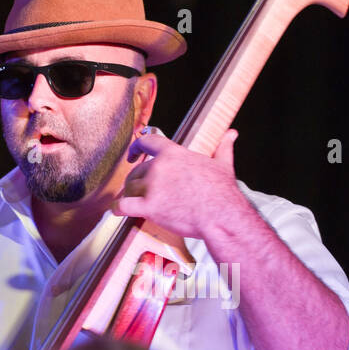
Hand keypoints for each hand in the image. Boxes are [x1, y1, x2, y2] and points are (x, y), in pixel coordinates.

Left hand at [113, 127, 248, 239]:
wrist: (220, 215)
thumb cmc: (222, 192)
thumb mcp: (223, 165)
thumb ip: (223, 148)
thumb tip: (232, 134)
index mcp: (174, 154)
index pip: (148, 143)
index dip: (137, 147)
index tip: (132, 153)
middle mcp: (159, 167)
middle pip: (137, 171)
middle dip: (137, 179)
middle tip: (139, 188)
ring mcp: (152, 187)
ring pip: (131, 188)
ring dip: (130, 194)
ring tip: (133, 201)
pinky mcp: (149, 207)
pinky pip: (124, 206)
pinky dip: (118, 208)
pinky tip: (116, 210)